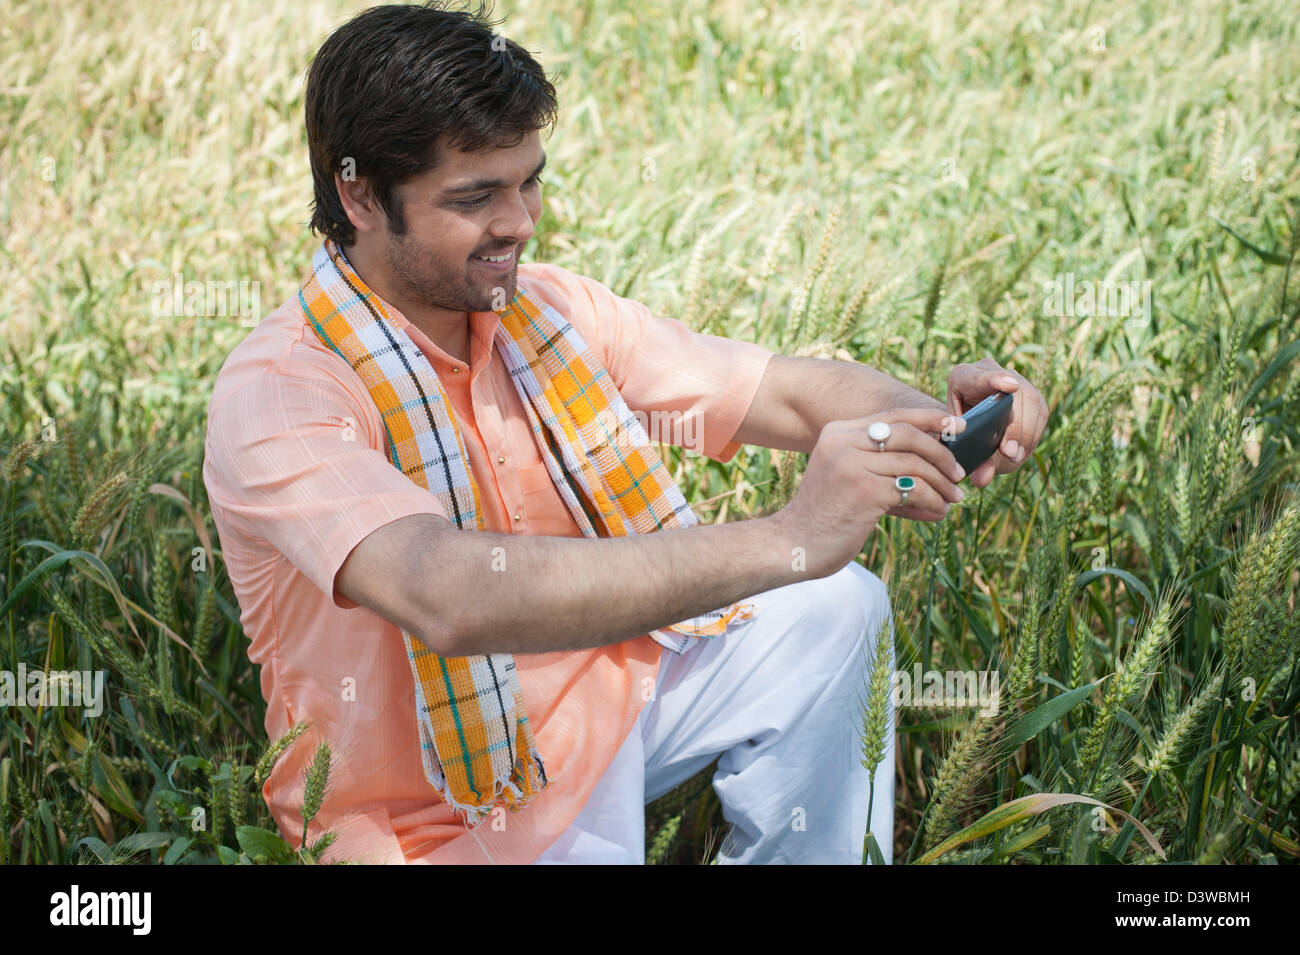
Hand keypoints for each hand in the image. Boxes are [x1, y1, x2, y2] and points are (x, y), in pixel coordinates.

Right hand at [775, 408, 967, 576]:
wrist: (795, 545)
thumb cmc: (826, 514)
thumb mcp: (845, 474)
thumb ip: (877, 460)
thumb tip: (934, 458)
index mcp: (837, 433)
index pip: (893, 415)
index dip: (930, 419)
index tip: (958, 427)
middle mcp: (842, 443)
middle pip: (908, 435)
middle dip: (942, 453)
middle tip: (959, 473)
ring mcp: (852, 465)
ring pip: (915, 464)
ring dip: (942, 484)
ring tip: (953, 498)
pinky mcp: (864, 491)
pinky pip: (913, 490)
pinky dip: (933, 502)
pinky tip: (938, 512)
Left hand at [946, 356, 1047, 488]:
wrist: (967, 422)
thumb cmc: (958, 432)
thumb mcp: (959, 445)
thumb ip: (970, 460)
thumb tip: (982, 479)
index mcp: (963, 377)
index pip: (978, 376)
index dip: (994, 380)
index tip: (1010, 386)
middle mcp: (990, 370)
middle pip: (1014, 394)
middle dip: (1015, 426)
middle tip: (1010, 453)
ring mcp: (1014, 379)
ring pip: (1031, 402)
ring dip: (1026, 434)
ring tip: (1015, 457)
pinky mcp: (1032, 394)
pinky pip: (1040, 412)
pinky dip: (1032, 435)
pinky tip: (1022, 451)